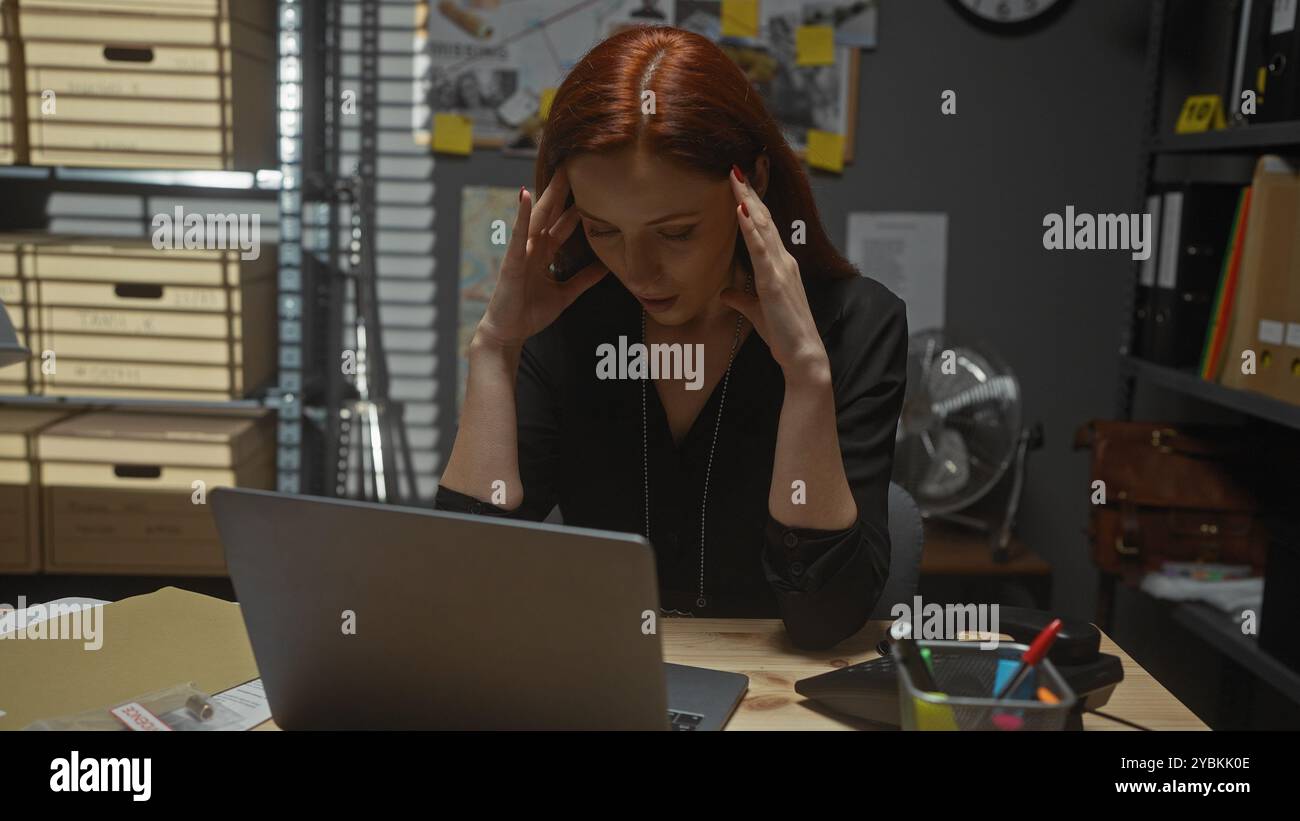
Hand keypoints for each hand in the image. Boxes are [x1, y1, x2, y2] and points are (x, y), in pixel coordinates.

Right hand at [475, 164, 607, 349]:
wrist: (508, 333)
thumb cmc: (530, 313)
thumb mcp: (565, 294)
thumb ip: (583, 279)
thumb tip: (606, 267)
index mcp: (544, 254)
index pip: (563, 224)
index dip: (577, 206)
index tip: (593, 186)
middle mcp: (533, 248)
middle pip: (552, 213)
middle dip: (565, 191)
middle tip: (579, 165)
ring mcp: (522, 252)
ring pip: (538, 218)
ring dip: (548, 194)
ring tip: (559, 171)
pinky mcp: (512, 261)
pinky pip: (518, 235)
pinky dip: (522, 215)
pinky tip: (526, 196)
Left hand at [720, 165, 829, 383]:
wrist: (802, 355)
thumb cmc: (783, 334)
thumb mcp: (756, 311)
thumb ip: (741, 298)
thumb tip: (726, 291)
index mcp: (779, 266)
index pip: (762, 228)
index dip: (750, 204)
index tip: (739, 182)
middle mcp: (783, 261)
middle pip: (763, 220)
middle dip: (750, 192)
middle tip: (737, 166)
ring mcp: (780, 269)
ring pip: (762, 228)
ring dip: (748, 201)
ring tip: (736, 177)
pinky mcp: (774, 283)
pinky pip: (761, 251)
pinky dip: (750, 230)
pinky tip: (741, 213)